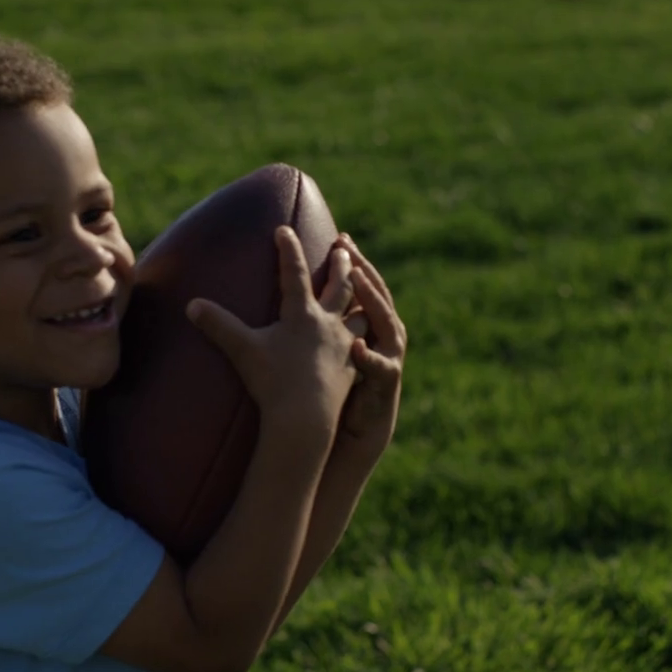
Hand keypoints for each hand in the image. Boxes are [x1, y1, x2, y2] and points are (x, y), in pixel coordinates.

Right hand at [187, 227, 359, 439]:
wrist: (306, 419)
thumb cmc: (273, 383)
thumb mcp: (242, 350)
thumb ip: (218, 325)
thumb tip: (191, 304)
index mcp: (302, 314)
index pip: (294, 272)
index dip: (288, 248)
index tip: (284, 228)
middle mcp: (328, 324)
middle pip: (339, 286)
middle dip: (341, 264)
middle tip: (346, 247)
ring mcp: (344, 346)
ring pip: (360, 314)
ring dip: (362, 298)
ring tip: (365, 289)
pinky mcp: (352, 369)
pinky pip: (364, 346)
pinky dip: (366, 337)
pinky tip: (365, 338)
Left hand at [331, 234, 403, 452]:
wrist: (356, 434)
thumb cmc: (336, 393)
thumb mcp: (325, 355)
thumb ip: (314, 328)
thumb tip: (283, 306)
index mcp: (363, 327)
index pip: (360, 287)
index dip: (352, 262)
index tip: (339, 237)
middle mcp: (379, 337)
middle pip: (377, 295)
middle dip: (365, 269)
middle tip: (348, 246)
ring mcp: (387, 358)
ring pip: (386, 323)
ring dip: (373, 301)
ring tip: (359, 281)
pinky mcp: (386, 383)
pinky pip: (381, 368)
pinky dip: (370, 358)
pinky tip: (357, 348)